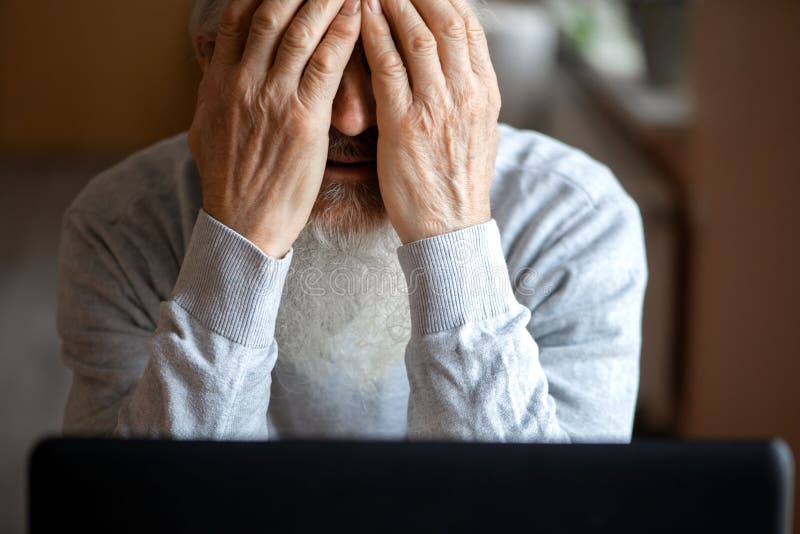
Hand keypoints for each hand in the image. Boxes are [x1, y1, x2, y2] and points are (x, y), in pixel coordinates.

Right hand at [188, 0, 361, 257]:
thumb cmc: (230, 181)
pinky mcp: (302, 119)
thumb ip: (211, 88)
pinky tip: (358, 12)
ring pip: (301, 31)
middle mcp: (242, 81)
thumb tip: (210, 59)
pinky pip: (326, 64)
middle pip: (272, 13)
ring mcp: (272, 98)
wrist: (243, 224)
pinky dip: (343, 33)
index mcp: (219, 82)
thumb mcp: (205, 128)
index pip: (237, 18)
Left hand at [360, 0, 500, 243]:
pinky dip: (374, 35)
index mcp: (486, 93)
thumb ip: (470, 94)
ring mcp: (436, 107)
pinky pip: (388, 67)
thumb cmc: (458, 183)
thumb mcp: (479, 132)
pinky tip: (360, 15)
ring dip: (394, 3)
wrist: (450, 228)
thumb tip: (460, 64)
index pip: (469, 28)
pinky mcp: (405, 125)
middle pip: (444, 21)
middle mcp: (466, 93)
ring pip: (417, 37)